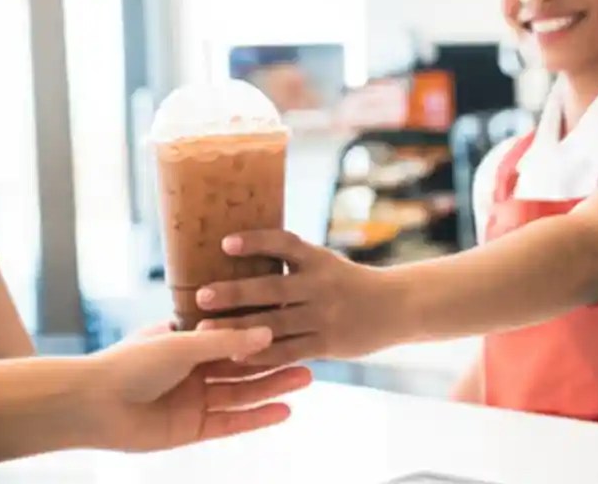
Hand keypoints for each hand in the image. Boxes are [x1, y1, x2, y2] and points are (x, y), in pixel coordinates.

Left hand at [80, 326, 311, 451]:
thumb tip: (266, 333)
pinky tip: (284, 411)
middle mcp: (193, 371)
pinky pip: (231, 423)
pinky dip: (257, 418)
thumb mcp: (183, 344)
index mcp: (186, 342)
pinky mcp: (192, 429)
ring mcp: (193, 400)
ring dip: (273, 387)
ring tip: (306, 378)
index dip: (261, 334)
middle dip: (275, 362)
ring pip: (241, 394)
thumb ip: (225, 342)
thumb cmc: (131, 363)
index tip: (292, 325)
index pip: (231, 337)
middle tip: (310, 355)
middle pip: (242, 367)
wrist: (93, 404)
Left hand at [194, 231, 404, 366]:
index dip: (256, 242)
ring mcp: (324, 316)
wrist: (396, 306)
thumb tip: (246, 251)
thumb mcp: (327, 264)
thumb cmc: (350, 283)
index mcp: (318, 260)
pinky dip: (261, 354)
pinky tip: (235, 355)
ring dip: (237, 328)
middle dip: (234, 292)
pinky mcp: (327, 343)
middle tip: (201, 295)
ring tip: (204, 329)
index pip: (284, 244)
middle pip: (272, 288)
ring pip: (274, 324)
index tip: (226, 243)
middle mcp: (320, 285)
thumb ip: (294, 264)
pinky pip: (289, 351)